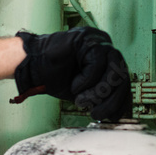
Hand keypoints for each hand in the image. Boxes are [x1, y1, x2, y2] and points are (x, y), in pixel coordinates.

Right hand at [13, 27, 130, 120]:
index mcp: (105, 59)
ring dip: (97, 91)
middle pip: (121, 75)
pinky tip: (75, 84)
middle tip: (96, 113)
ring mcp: (96, 40)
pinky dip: (86, 79)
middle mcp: (104, 47)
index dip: (121, 101)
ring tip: (81, 100)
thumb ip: (101, 98)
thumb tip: (117, 113)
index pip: (123, 80)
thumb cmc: (53, 76)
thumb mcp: (83, 93)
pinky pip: (97, 62)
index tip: (116, 116)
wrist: (31, 67)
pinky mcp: (87, 38)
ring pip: (113, 69)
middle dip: (110, 100)